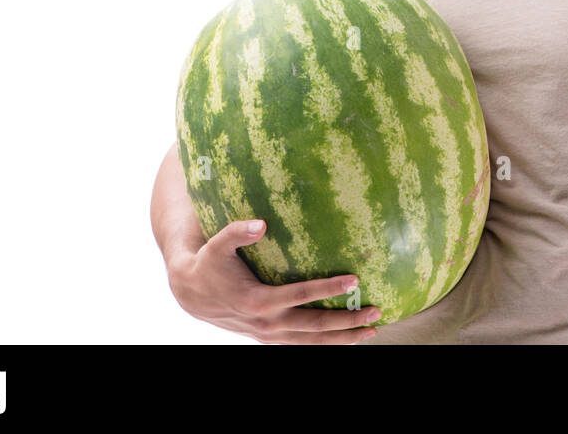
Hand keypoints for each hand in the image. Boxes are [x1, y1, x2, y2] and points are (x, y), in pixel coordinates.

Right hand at [167, 219, 381, 344]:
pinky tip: (347, 338)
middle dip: (347, 320)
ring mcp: (269, 334)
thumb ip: (236, 232)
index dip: (328, 289)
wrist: (191, 294)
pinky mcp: (270, 337)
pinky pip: (303, 345)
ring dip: (343, 338)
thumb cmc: (209, 263)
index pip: (301, 295)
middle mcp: (266, 322)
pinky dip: (326, 343)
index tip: (354, 280)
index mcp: (258, 299)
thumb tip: (260, 223)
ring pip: (312, 342)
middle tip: (376, 311)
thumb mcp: (217, 245)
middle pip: (314, 326)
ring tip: (372, 331)